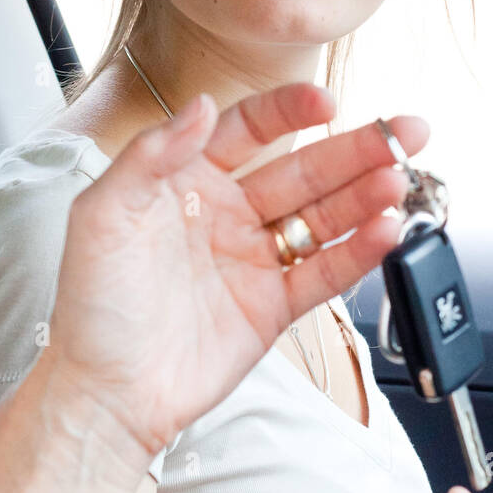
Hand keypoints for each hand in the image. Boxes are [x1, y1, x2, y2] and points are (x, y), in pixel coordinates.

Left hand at [47, 82, 427, 463]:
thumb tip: (201, 105)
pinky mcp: (272, 307)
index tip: (326, 100)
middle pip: (302, 168)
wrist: (105, 392)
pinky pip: (323, 272)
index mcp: (185, 179)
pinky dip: (358, 253)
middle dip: (354, 148)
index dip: (290, 111)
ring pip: (322, 216)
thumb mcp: (103, 214)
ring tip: (399, 179)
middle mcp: (225, 212)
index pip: (248, 129)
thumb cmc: (91, 306)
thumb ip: (150, 155)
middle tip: (401, 132)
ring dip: (364, 195)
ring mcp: (252, 259)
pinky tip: (386, 230)